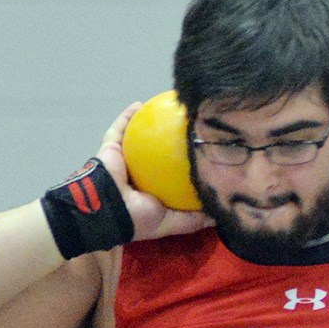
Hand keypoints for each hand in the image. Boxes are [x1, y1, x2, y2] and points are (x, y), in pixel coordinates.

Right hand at [97, 103, 211, 240]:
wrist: (108, 210)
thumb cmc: (139, 218)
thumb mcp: (174, 223)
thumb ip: (194, 218)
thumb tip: (220, 213)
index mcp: (151, 190)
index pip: (171, 175)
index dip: (184, 165)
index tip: (200, 151)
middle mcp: (138, 173)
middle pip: (157, 152)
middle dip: (168, 140)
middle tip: (185, 126)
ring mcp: (123, 159)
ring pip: (137, 137)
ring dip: (148, 123)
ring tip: (166, 109)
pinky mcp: (110, 148)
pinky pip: (119, 128)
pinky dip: (127, 116)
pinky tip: (140, 104)